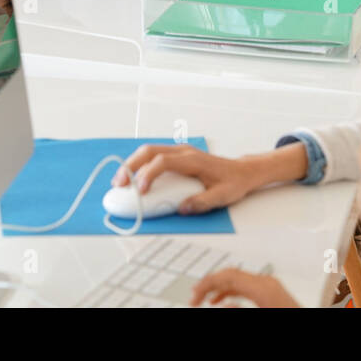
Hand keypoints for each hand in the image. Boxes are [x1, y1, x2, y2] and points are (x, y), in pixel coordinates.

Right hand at [110, 144, 263, 213]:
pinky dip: (139, 165)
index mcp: (193, 160)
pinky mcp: (176, 157)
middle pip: (149, 151)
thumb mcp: (222, 196)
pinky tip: (132, 179)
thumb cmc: (233, 183)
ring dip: (131, 165)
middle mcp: (183, 151)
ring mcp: (178, 152)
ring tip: (120, 183)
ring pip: (148, 151)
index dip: (148, 175)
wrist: (241, 171)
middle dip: (130, 166)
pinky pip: (152, 156)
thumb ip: (202, 202)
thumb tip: (182, 208)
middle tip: (118, 186)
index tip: (140, 191)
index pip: (163, 161)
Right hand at [191, 269, 298, 307]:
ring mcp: (271, 286)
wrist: (316, 321)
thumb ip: (237, 309)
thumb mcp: (259, 314)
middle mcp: (267, 282)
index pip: (228, 275)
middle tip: (194, 297)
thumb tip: (220, 303)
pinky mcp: (272, 292)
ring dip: (219, 288)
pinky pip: (247, 287)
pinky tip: (222, 302)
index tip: (194, 294)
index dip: (207, 283)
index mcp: (263, 287)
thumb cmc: (286, 313)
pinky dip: (231, 292)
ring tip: (203, 299)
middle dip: (210, 284)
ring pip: (238, 280)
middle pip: (231, 275)